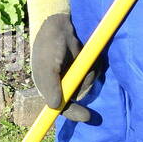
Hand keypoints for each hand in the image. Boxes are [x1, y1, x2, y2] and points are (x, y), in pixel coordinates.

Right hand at [27, 0, 98, 122]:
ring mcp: (73, 77)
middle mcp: (62, 86)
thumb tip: (54, 106)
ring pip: (87, 86)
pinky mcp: (83, 68)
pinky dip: (95, 68)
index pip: (61, 108)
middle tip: (90, 86)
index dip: (73, 114)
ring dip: (90, 76)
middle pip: (77, 100)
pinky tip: (90, 58)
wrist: (57, 25)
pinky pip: (93, 74)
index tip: (87, 116)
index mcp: (49, 89)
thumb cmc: (48, 46)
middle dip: (85, 90)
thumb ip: (51, 86)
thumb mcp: (47, 66)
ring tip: (83, 60)